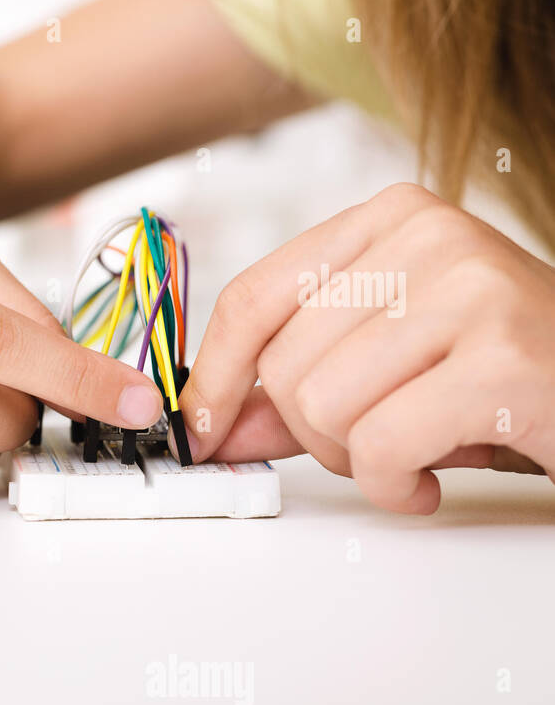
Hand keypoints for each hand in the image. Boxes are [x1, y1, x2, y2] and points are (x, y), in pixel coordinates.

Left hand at [180, 183, 554, 513]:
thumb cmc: (502, 379)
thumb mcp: (388, 367)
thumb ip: (293, 389)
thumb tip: (208, 424)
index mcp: (390, 219)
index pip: (253, 297)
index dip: (214, 377)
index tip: (202, 430)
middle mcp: (427, 237)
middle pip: (283, 364)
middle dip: (311, 433)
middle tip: (374, 442)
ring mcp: (468, 290)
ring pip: (321, 405)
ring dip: (355, 460)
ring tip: (412, 452)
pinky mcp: (500, 359)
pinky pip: (378, 446)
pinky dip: (391, 486)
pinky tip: (428, 480)